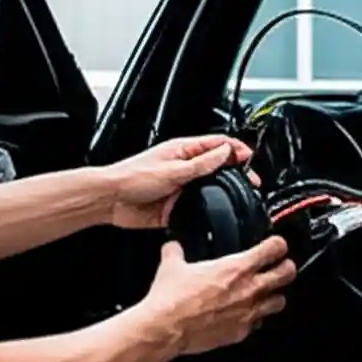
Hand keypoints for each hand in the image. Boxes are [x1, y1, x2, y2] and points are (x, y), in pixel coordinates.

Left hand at [104, 134, 256, 228]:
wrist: (111, 201)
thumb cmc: (132, 177)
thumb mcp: (173, 169)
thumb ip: (202, 163)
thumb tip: (225, 152)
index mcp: (183, 152)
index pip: (216, 145)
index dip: (235, 149)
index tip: (250, 158)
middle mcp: (184, 169)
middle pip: (217, 168)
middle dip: (235, 173)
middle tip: (250, 181)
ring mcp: (181, 188)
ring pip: (209, 190)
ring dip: (221, 194)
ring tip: (239, 198)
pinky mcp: (176, 208)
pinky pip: (197, 210)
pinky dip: (206, 212)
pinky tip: (214, 215)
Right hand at [141, 236, 295, 355]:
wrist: (166, 328)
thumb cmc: (171, 298)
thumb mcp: (171, 266)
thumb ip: (176, 252)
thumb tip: (173, 247)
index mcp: (236, 268)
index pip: (273, 249)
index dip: (278, 244)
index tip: (276, 245)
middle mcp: (248, 290)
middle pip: (287, 274)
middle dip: (287, 267)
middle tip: (282, 266)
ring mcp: (247, 313)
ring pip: (280, 302)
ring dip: (275, 295)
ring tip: (267, 293)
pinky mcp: (241, 333)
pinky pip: (259, 323)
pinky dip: (256, 318)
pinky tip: (245, 315)